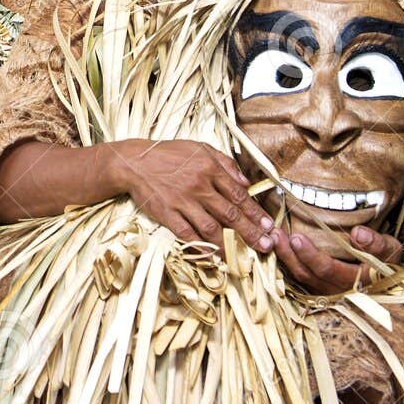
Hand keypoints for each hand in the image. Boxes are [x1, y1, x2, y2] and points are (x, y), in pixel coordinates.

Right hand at [112, 139, 274, 251]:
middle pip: (230, 214)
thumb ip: (225, 163)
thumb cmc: (169, 154)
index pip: (238, 194)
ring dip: (230, 244)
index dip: (255, 212)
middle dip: (251, 232)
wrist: (134, 162)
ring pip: (211, 227)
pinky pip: (187, 234)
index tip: (269, 226)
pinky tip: (213, 256)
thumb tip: (246, 181)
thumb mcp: (199, 148)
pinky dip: (201, 246)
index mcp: (209, 169)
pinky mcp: (166, 214)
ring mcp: (182, 202)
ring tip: (244, 256)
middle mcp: (198, 186)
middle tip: (266, 246)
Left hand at [271, 226, 403, 294]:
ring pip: (299, 278)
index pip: (327, 270)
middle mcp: (337, 291)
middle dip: (288, 255)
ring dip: (284, 258)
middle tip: (275, 233)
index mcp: (354, 282)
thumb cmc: (388, 261)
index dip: (310, 255)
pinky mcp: (319, 289)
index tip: (296, 237)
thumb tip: (358, 233)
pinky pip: (298, 278)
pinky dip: (286, 263)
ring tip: (272, 237)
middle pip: (306, 275)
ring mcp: (326, 292)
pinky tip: (277, 247)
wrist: (390, 278)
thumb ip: (375, 243)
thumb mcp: (389, 249)